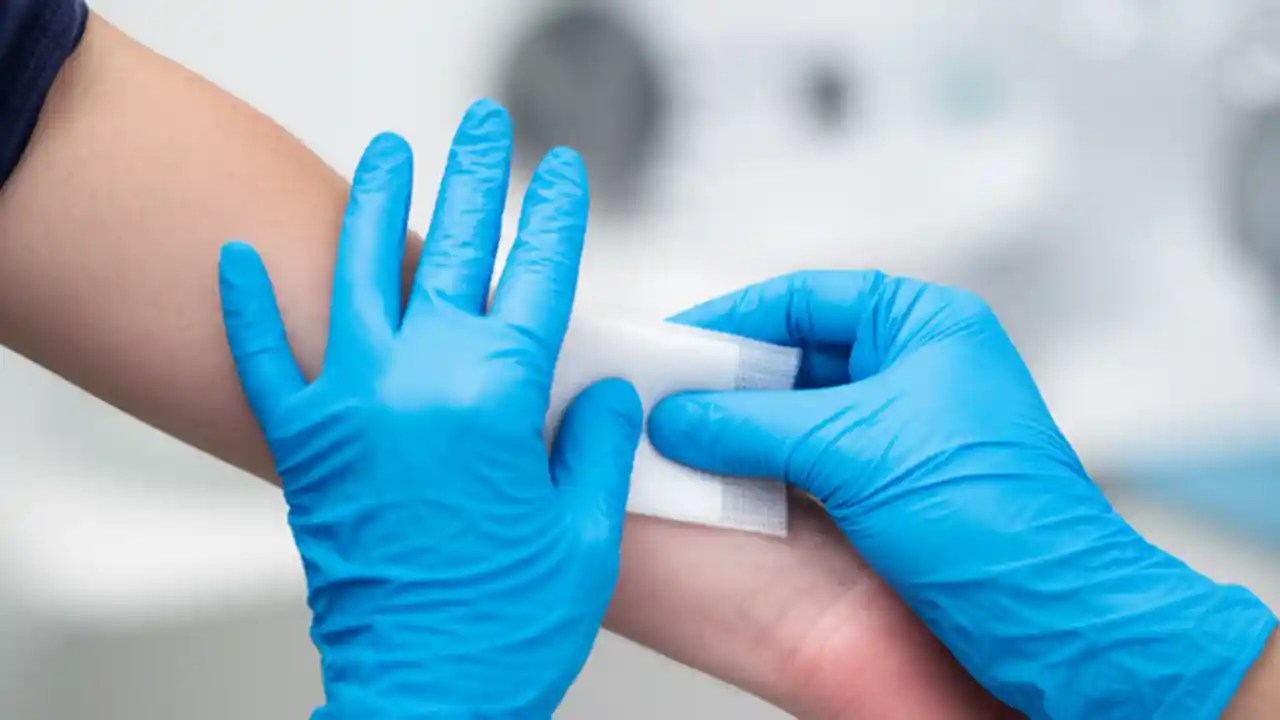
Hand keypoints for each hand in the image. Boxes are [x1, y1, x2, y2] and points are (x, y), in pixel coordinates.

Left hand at [218, 102, 641, 716]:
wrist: (426, 697)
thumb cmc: (506, 628)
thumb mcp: (587, 534)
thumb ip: (599, 444)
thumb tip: (608, 393)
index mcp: (498, 403)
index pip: (538, 279)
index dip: (555, 217)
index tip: (562, 175)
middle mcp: (419, 387)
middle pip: (453, 253)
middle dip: (478, 180)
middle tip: (487, 131)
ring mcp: (354, 411)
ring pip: (358, 278)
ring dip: (371, 205)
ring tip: (386, 150)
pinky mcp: (308, 449)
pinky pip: (264, 363)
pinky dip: (245, 311)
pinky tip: (233, 264)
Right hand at [649, 271, 1276, 718]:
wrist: (1047, 614)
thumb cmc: (988, 514)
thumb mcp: (849, 450)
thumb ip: (751, 425)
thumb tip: (677, 415)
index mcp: (927, 325)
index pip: (807, 297)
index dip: (735, 318)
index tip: (678, 344)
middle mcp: (920, 366)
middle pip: (801, 353)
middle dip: (735, 378)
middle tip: (670, 397)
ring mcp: (909, 426)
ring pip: (804, 410)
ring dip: (748, 425)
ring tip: (686, 438)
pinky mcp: (898, 482)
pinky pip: (815, 457)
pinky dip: (770, 463)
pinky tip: (727, 478)